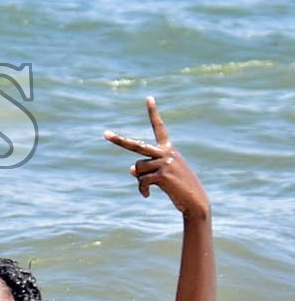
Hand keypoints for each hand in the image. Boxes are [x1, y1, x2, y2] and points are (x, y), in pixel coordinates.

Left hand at [104, 96, 208, 217]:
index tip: (149, 98)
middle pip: (136, 145)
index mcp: (169, 150)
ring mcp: (165, 163)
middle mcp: (167, 153)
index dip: (154, 113)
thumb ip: (146, 169)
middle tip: (105, 134)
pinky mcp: (162, 175)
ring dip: (140, 181)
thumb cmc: (179, 188)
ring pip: (137, 169)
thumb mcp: (162, 176)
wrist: (195, 202)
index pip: (160, 128)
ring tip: (150, 189)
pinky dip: (142, 190)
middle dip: (119, 141)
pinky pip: (141, 181)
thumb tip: (131, 170)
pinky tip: (147, 195)